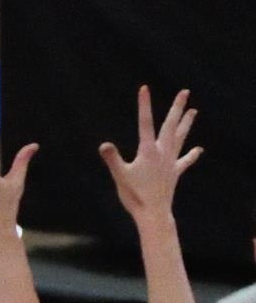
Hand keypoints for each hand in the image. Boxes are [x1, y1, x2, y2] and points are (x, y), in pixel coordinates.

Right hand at [99, 85, 200, 219]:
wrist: (153, 213)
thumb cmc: (134, 195)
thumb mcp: (120, 176)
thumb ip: (112, 159)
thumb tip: (104, 145)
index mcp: (148, 151)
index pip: (145, 122)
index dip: (144, 105)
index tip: (144, 89)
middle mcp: (163, 152)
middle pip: (171, 125)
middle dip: (177, 108)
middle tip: (185, 92)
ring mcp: (171, 161)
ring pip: (181, 138)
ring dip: (187, 124)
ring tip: (193, 111)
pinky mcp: (175, 172)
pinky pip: (185, 160)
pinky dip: (192, 154)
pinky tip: (199, 149)